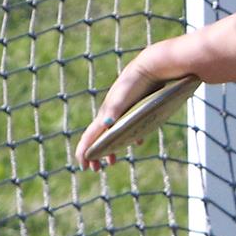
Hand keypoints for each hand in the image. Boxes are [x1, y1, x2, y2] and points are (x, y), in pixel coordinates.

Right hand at [75, 53, 168, 170]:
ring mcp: (124, 110)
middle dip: (96, 154)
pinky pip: (130, 126)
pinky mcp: (136, 106)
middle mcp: (111, 113)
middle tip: (96, 169)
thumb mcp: (123, 98)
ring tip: (112, 161)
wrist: (152, 66)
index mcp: (106, 114)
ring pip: (113, 132)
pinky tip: (137, 142)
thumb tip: (106, 123)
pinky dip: (130, 136)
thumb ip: (114, 111)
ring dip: (111, 147)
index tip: (83, 166)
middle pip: (99, 137)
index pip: (90, 136)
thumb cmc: (136, 82)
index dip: (84, 152)